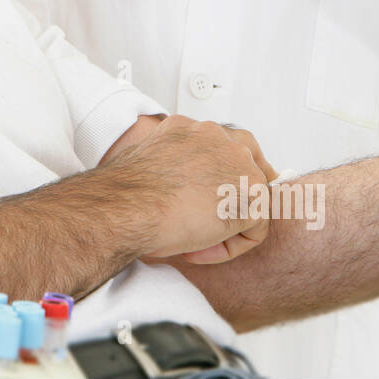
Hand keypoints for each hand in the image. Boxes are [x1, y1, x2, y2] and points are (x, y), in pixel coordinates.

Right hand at [101, 115, 275, 264]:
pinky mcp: (252, 191)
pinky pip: (254, 229)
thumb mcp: (146, 168)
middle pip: (247, 168)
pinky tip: (199, 249)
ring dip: (227, 227)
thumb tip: (172, 189)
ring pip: (251, 201)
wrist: (127, 208)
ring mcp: (238, 160)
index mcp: (190, 129)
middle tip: (210, 225)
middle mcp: (217, 136)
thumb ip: (171, 169)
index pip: (221, 153)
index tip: (197, 206)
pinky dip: (230, 247)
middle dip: (231, 201)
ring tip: (196, 242)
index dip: (214, 184)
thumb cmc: (124, 195)